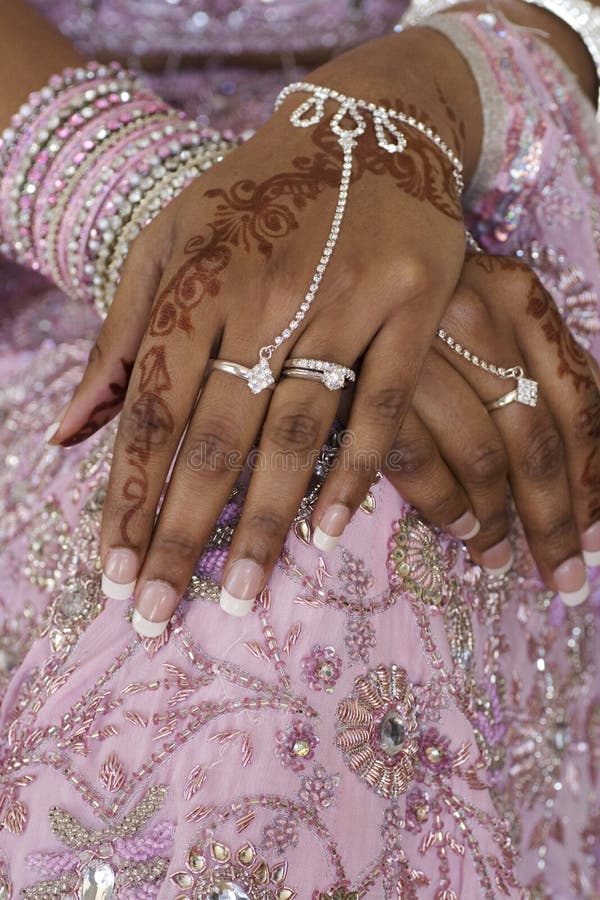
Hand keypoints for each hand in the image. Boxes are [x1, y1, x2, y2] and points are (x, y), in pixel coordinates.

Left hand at [49, 31, 479, 632]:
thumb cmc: (255, 195)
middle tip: (157, 613)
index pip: (151, 408)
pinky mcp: (413, 305)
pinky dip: (357, 472)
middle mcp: (265, 293)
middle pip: (216, 435)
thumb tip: (67, 435)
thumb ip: (118, 339)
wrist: (367, 128)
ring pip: (296, 432)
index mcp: (195, 279)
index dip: (128, 492)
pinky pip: (382, 404)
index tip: (112, 567)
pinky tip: (327, 533)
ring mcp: (346, 298)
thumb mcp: (170, 242)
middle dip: (181, 532)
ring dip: (263, 523)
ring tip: (238, 597)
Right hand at [369, 253, 599, 604]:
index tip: (597, 536)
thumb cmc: (414, 274)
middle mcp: (480, 316)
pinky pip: (417, 457)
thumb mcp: (485, 297)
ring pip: (479, 454)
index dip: (593, 480)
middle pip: (535, 441)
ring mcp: (421, 345)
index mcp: (521, 297)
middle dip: (555, 522)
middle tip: (565, 576)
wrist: (328, 227)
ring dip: (496, 520)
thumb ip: (532, 360)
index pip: (580, 403)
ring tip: (501, 560)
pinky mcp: (365, 373)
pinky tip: (458, 531)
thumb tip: (583, 452)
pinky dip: (442, 503)